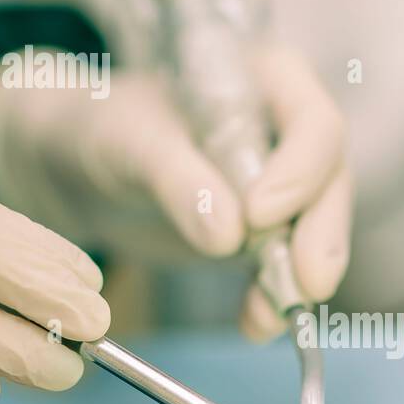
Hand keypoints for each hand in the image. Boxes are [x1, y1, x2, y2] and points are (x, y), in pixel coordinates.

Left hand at [0, 46, 350, 339]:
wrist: (75, 167)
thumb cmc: (103, 128)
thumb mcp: (131, 142)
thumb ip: (179, 179)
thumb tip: (229, 236)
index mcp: (268, 79)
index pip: (314, 122)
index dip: (301, 170)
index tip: (260, 214)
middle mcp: (286, 129)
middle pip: (329, 181)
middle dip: (321, 235)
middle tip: (306, 284)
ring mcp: (278, 183)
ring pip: (314, 229)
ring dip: (298, 276)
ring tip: (266, 319)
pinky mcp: (260, 231)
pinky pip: (282, 265)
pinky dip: (271, 297)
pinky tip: (253, 324)